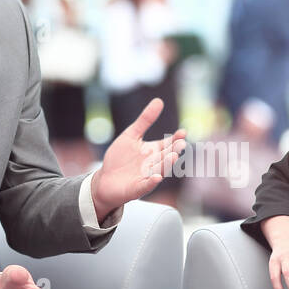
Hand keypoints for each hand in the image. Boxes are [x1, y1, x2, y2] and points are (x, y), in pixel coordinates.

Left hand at [91, 98, 186, 216]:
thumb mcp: (131, 135)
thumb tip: (159, 100)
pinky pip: (146, 185)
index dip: (175, 138)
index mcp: (153, 151)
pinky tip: (156, 177)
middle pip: (166, 156)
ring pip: (160, 170)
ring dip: (167, 164)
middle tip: (181, 144)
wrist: (105, 180)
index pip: (168, 144)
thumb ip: (145, 120)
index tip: (183, 132)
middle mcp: (153, 164)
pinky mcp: (138, 188)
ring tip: (173, 157)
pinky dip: (152, 182)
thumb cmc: (119, 158)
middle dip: (174, 150)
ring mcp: (147, 177)